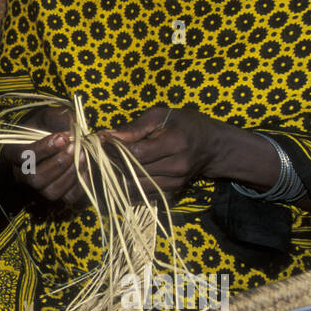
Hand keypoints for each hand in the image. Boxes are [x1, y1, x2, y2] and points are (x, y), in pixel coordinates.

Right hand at [0, 106, 92, 209]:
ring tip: (83, 154)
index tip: (64, 137)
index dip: (45, 148)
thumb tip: (74, 125)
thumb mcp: (47, 117)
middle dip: (59, 162)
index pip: (24, 156)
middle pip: (35, 178)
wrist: (55, 143)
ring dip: (70, 173)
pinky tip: (85, 166)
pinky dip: (79, 184)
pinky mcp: (56, 197)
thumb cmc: (47, 128)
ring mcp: (38, 190)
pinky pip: (68, 198)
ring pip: (50, 191)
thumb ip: (56, 117)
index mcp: (13, 153)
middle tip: (75, 146)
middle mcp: (21, 176)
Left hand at [104, 105, 228, 201]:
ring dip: (116, 177)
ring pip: (135, 186)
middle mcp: (177, 166)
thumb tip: (107, 136)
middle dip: (112, 163)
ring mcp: (175, 183)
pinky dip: (126, 186)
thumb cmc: (185, 124)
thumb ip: (135, 127)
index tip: (101, 142)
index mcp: (176, 142)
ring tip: (105, 164)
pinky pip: (141, 195)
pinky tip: (118, 175)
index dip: (115, 149)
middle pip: (134, 171)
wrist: (212, 147)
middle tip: (98, 154)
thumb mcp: (162, 115)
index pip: (138, 153)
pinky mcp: (172, 193)